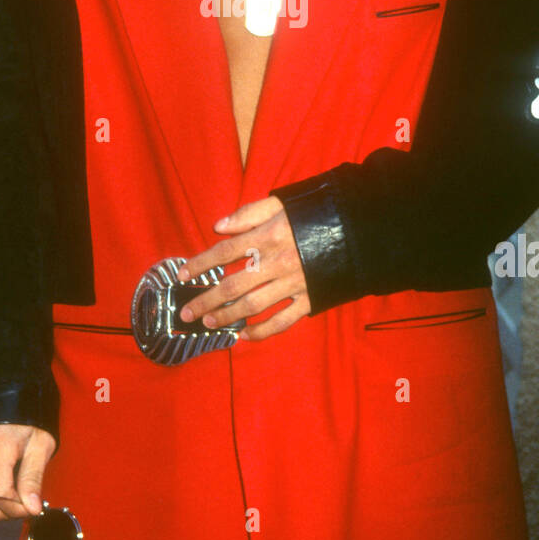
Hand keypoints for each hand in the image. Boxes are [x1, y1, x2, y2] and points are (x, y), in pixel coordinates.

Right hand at [0, 424, 55, 525]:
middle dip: (9, 512)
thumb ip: (34, 477)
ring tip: (12, 494)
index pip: (1, 495)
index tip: (34, 505)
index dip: (20, 508)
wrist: (5, 400)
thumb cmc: (28, 421)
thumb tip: (32, 509)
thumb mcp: (40, 443)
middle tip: (25, 498)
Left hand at [176, 195, 310, 341]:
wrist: (357, 229)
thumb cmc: (315, 213)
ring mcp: (292, 284)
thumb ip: (248, 214)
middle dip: (206, 299)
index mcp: (267, 236)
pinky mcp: (308, 299)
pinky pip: (281, 321)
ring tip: (209, 322)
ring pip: (252, 306)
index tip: (181, 275)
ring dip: (227, 316)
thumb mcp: (282, 202)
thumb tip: (218, 226)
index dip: (200, 264)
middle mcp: (276, 262)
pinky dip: (261, 332)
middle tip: (186, 312)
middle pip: (232, 284)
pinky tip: (244, 336)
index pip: (224, 252)